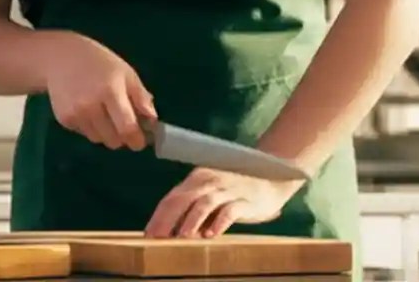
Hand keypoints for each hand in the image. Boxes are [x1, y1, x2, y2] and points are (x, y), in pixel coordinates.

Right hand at [40, 31, 156, 150]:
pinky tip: (88, 110)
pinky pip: (84, 134)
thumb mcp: (125, 73)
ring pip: (98, 140)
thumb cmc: (98, 62)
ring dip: (106, 133)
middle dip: (122, 138)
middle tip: (124, 126)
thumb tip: (152, 120)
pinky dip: (90, 128)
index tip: (140, 141)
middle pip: (113, 140)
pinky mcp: (64, 119)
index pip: (127, 128)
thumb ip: (140, 97)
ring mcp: (76, 114)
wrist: (60, 56)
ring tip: (104, 113)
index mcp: (111, 92)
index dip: (137, 140)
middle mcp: (91, 106)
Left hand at [145, 167, 301, 237]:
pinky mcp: (244, 200)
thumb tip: (169, 229)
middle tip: (157, 239)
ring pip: (204, 204)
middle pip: (182, 199)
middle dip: (167, 220)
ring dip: (191, 220)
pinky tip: (211, 235)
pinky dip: (219, 222)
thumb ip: (192, 205)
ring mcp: (227, 189)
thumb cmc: (235, 189)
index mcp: (197, 179)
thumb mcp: (211, 192)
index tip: (147, 235)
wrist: (271, 178)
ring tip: (182, 237)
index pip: (172, 198)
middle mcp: (209, 181)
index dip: (158, 216)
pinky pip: (229, 211)